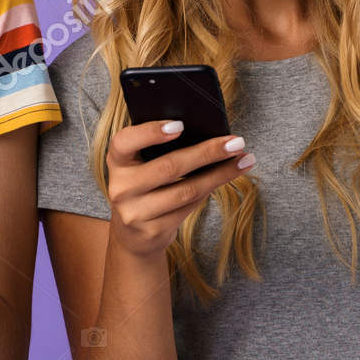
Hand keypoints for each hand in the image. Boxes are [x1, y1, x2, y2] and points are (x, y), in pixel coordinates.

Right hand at [105, 121, 253, 257]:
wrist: (132, 234)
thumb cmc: (144, 186)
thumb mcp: (139, 165)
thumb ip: (158, 148)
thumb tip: (208, 132)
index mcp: (116, 161)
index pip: (125, 142)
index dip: (150, 132)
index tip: (180, 125)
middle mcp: (121, 188)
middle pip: (169, 167)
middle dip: (207, 152)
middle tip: (236, 142)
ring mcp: (135, 213)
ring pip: (187, 190)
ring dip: (220, 174)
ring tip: (243, 160)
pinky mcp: (153, 231)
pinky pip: (189, 207)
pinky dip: (211, 189)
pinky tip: (227, 177)